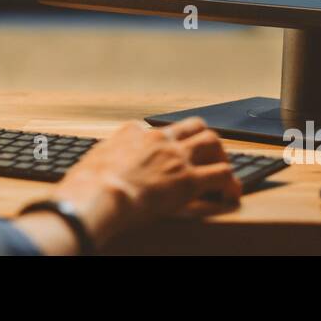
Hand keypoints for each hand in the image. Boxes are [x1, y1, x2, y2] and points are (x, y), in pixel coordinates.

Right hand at [45, 118, 239, 248]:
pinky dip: (230, 184)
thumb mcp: (91, 159)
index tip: (170, 153)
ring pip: (213, 143)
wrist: (99, 195)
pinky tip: (232, 194)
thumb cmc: (88, 184)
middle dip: (204, 138)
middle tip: (209, 154)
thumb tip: (98, 162)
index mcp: (133, 133)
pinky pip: (221, 175)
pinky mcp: (189, 179)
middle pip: (193, 126)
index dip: (168, 142)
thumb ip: (103, 156)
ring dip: (221, 156)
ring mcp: (176, 157)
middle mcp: (159, 139)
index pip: (158, 129)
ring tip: (223, 172)